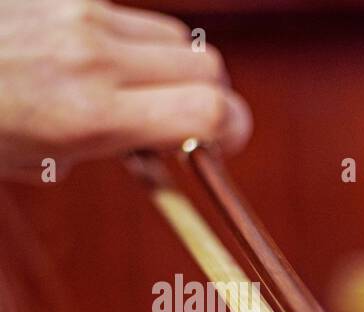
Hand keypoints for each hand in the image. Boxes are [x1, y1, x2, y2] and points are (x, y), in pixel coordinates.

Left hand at [0, 0, 250, 179]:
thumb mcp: (43, 158)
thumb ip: (115, 146)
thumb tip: (169, 148)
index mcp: (92, 113)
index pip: (209, 112)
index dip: (234, 130)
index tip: (223, 146)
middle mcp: (94, 57)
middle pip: (207, 67)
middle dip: (210, 97)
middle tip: (189, 123)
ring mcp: (79, 13)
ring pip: (175, 37)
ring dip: (173, 67)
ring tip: (138, 91)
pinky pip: (127, 16)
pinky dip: (128, 43)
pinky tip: (91, 60)